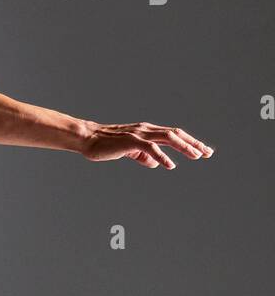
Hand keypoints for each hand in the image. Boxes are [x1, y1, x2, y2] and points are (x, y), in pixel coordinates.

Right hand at [81, 121, 213, 168]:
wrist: (88, 139)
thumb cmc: (106, 145)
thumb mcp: (129, 151)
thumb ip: (143, 156)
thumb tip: (156, 163)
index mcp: (147, 131)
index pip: (173, 135)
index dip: (189, 142)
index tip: (203, 151)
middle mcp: (147, 129)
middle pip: (176, 134)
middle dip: (193, 143)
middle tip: (208, 153)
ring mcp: (140, 134)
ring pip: (168, 137)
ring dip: (184, 147)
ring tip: (197, 156)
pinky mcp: (131, 141)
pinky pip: (151, 148)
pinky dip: (162, 156)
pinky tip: (170, 165)